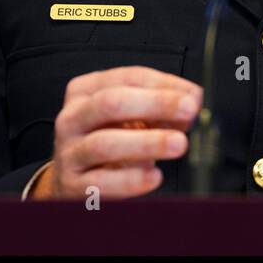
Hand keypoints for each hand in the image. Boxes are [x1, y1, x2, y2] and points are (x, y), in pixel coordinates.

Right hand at [31, 66, 201, 199]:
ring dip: (147, 142)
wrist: (73, 181)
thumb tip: (192, 101)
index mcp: (86, 91)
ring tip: (177, 144)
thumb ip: (160, 107)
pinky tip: (153, 175)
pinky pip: (101, 181)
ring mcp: (69, 151)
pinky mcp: (72, 185)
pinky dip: (130, 179)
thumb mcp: (131, 117)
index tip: (192, 96)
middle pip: (112, 103)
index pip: (128, 78)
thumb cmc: (108, 141)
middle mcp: (73, 117)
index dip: (163, 85)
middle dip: (155, 104)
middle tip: (188, 111)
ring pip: (104, 143)